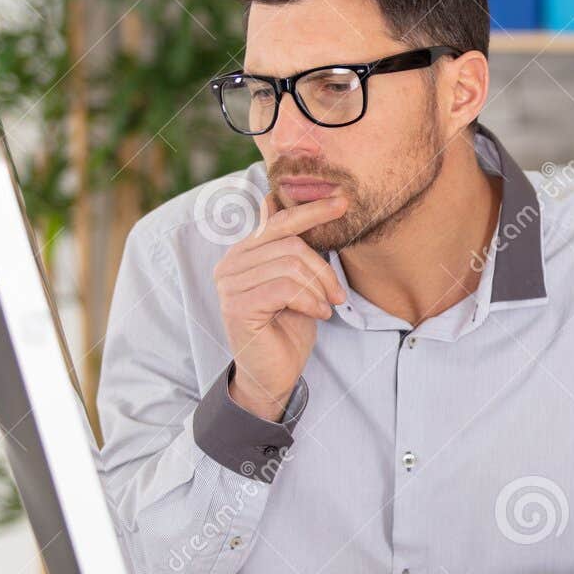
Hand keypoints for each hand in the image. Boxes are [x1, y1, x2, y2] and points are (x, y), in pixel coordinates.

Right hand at [213, 193, 348, 419]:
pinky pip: (286, 289)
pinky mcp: (237, 306)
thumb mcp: (295, 283)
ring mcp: (229, 285)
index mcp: (244, 253)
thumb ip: (288, 248)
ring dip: (319, 290)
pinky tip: (317, 315)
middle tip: (338, 296)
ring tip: (324, 308)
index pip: (280, 222)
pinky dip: (310, 302)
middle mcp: (230, 264)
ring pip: (292, 266)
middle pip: (291, 244)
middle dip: (324, 270)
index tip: (343, 202)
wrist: (273, 374)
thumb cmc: (287, 328)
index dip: (312, 211)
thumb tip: (270, 199)